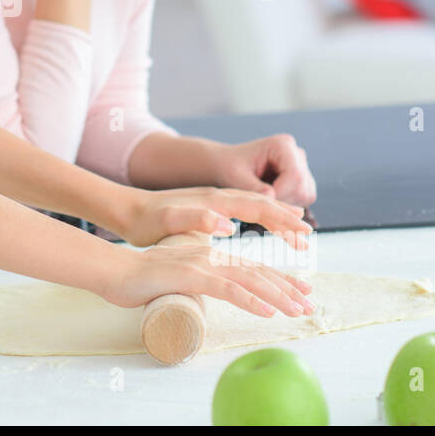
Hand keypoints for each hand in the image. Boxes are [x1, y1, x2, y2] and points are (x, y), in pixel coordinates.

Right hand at [102, 235, 313, 315]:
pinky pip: (228, 289)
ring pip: (249, 279)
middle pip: (257, 271)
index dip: (278, 279)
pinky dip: (250, 299)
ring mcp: (202, 264)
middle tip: (309, 304)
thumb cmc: (140, 277)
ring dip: (278, 295)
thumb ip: (195, 279)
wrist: (114, 269)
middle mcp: (210, 255)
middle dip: (287, 288)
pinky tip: (267, 311)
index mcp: (209, 255)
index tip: (300, 292)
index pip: (251, 267)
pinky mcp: (191, 276)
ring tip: (298, 310)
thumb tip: (208, 291)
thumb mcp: (176, 276)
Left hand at [118, 185, 312, 249]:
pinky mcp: (208, 207)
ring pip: (255, 204)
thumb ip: (195, 220)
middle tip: (309, 239)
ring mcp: (214, 200)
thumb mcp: (166, 222)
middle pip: (262, 203)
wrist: (125, 209)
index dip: (282, 220)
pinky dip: (262, 216)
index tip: (303, 234)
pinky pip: (243, 209)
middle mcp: (218, 196)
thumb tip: (228, 224)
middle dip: (288, 219)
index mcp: (214, 200)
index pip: (258, 206)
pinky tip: (267, 225)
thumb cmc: (144, 220)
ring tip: (299, 230)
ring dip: (279, 217)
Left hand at [207, 134, 316, 207]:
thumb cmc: (229, 167)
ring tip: (263, 198)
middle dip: (283, 200)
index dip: (282, 194)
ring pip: (306, 194)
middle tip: (260, 202)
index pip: (295, 175)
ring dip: (285, 203)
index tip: (263, 202)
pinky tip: (270, 198)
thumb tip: (272, 197)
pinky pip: (303, 198)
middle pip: (302, 186)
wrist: (225, 164)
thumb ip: (254, 187)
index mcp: (281, 145)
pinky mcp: (301, 179)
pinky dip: (288, 204)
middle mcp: (295, 153)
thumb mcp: (236, 177)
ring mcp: (300, 166)